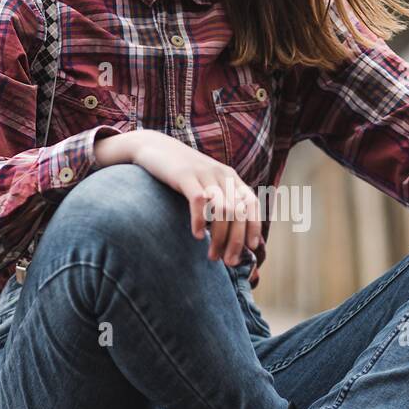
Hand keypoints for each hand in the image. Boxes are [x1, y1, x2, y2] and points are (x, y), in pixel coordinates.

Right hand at [117, 129, 261, 266]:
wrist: (154, 146)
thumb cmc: (181, 171)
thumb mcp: (206, 182)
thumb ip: (218, 200)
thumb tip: (228, 232)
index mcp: (230, 177)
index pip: (252, 203)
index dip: (254, 226)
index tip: (251, 248)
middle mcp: (221, 175)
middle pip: (237, 212)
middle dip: (235, 241)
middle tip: (228, 262)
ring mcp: (204, 174)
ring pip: (222, 210)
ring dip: (219, 238)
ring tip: (212, 256)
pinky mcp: (185, 176)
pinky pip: (198, 201)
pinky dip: (200, 221)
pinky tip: (198, 235)